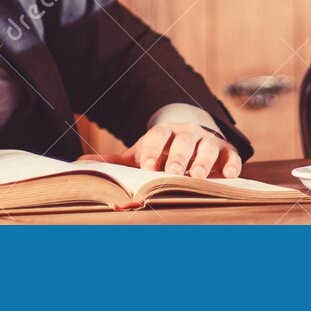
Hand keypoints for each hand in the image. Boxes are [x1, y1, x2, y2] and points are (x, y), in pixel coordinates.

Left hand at [79, 122, 242, 178]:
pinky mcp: (226, 151)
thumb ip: (114, 161)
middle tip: (172, 173)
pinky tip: (228, 176)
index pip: (157, 137)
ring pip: (207, 147)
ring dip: (202, 162)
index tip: (147, 167)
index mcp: (163, 132)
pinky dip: (231, 164)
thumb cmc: (162, 153)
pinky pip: (231, 155)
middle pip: (182, 140)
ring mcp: (208, 141)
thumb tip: (79, 163)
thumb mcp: (140, 155)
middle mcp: (186, 133)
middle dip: (177, 156)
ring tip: (198, 178)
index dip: (152, 150)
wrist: (192, 141)